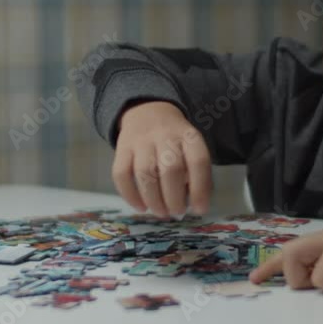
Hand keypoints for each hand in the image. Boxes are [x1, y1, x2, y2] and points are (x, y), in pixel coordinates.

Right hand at [112, 101, 211, 217]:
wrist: (148, 111)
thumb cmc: (176, 142)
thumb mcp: (192, 148)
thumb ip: (196, 174)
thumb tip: (194, 206)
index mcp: (189, 137)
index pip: (198, 162)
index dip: (200, 189)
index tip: (199, 209)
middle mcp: (166, 136)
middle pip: (170, 169)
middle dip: (174, 198)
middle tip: (177, 212)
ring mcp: (141, 141)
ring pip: (145, 173)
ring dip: (154, 200)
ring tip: (161, 212)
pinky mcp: (122, 148)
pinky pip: (121, 174)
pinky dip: (130, 195)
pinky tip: (141, 207)